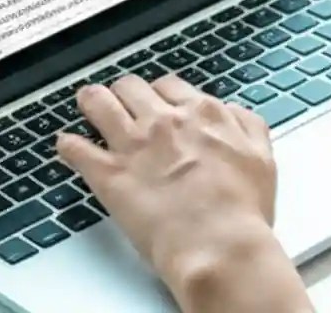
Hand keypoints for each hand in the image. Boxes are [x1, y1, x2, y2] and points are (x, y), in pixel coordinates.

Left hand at [56, 75, 311, 312]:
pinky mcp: (109, 174)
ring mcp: (133, 145)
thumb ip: (248, 127)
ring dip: (91, 102)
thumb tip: (234, 113)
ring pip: (98, 102)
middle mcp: (164, 121)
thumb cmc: (242, 211)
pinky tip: (67, 146)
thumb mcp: (262, 158)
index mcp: (202, 114)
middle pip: (131, 87)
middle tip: (122, 104)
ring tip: (88, 105)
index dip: (161, 94)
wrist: (220, 245)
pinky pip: (75, 148)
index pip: (171, 86)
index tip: (157, 103)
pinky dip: (68, 145)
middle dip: (125, 93)